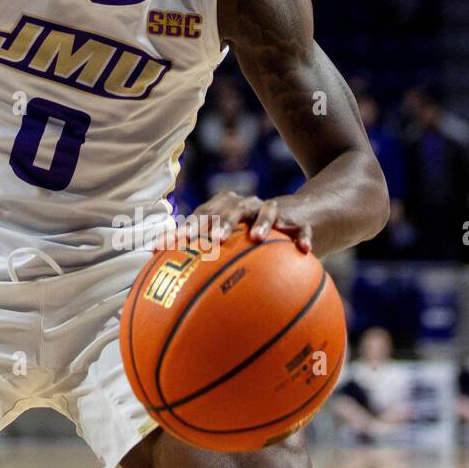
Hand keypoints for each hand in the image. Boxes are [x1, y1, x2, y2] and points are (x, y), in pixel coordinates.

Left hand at [185, 189, 312, 253]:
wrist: (289, 216)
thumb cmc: (245, 232)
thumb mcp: (223, 238)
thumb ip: (199, 251)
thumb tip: (165, 263)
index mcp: (223, 207)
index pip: (202, 214)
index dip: (188, 227)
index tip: (177, 242)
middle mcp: (246, 205)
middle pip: (232, 209)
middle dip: (223, 222)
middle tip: (215, 240)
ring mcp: (271, 210)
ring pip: (267, 210)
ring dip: (261, 222)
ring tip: (256, 238)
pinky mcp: (296, 220)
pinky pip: (301, 228)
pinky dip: (302, 236)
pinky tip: (303, 249)